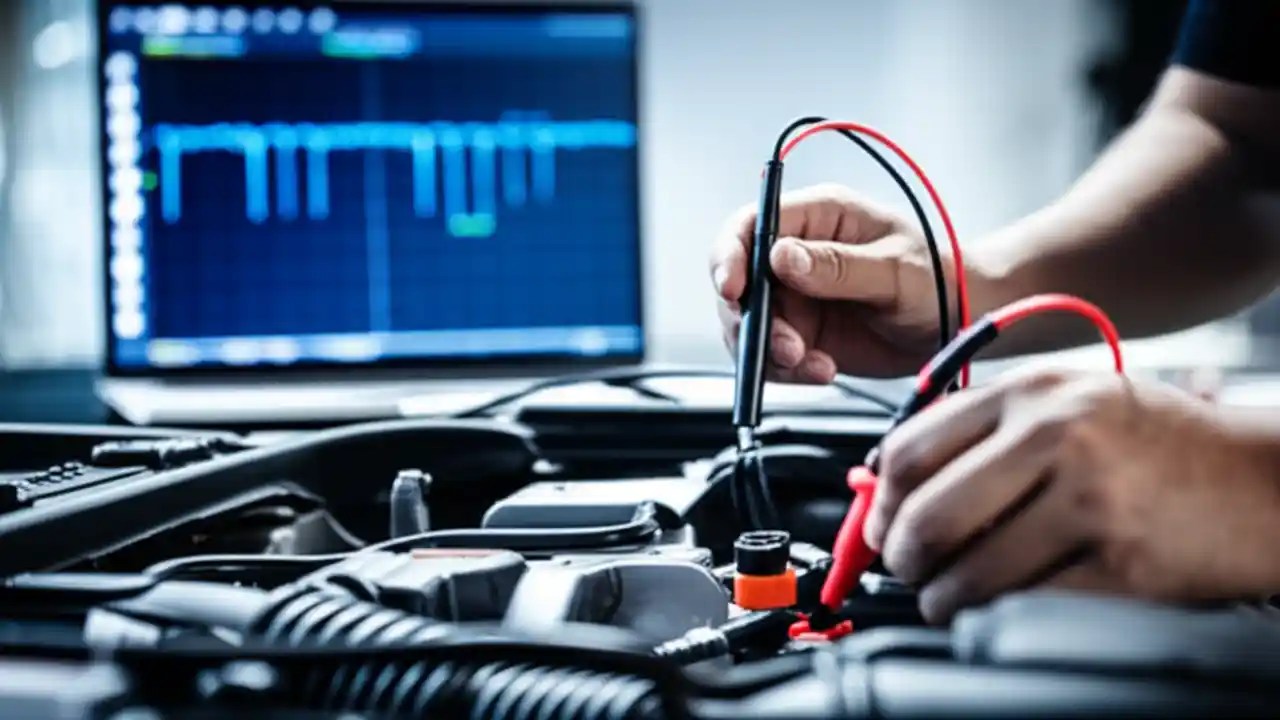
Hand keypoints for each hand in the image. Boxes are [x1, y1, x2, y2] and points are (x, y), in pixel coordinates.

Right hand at [709, 184, 953, 381]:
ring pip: (748, 325)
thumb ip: (838, 266)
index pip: (750, 225)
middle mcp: (796, 254)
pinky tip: (823, 370)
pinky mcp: (800, 335)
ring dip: (769, 351)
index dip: (730, 255)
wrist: (958, 324)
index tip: (732, 289)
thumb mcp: (894, 270)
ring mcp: (794, 297)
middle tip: (786, 347)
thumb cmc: (938, 279)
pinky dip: (788, 371)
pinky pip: (770, 357)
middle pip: (739, 280)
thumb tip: (781, 257)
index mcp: (818, 216)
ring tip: (811, 363)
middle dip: (751, 319)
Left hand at [863, 368, 1279, 623]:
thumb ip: (984, 432)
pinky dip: (988, 611)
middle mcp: (1055, 435)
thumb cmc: (1156, 443)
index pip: (911, 447)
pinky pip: (1022, 595)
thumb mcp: (1069, 404)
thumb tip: (890, 481)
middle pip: (928, 512)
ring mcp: (1088, 497)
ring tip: (938, 598)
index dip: (879, 498)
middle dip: (898, 555)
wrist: (1261, 480)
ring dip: (936, 595)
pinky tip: (984, 606)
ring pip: (968, 566)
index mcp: (1032, 392)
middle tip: (900, 568)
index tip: (875, 523)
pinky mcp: (1117, 557)